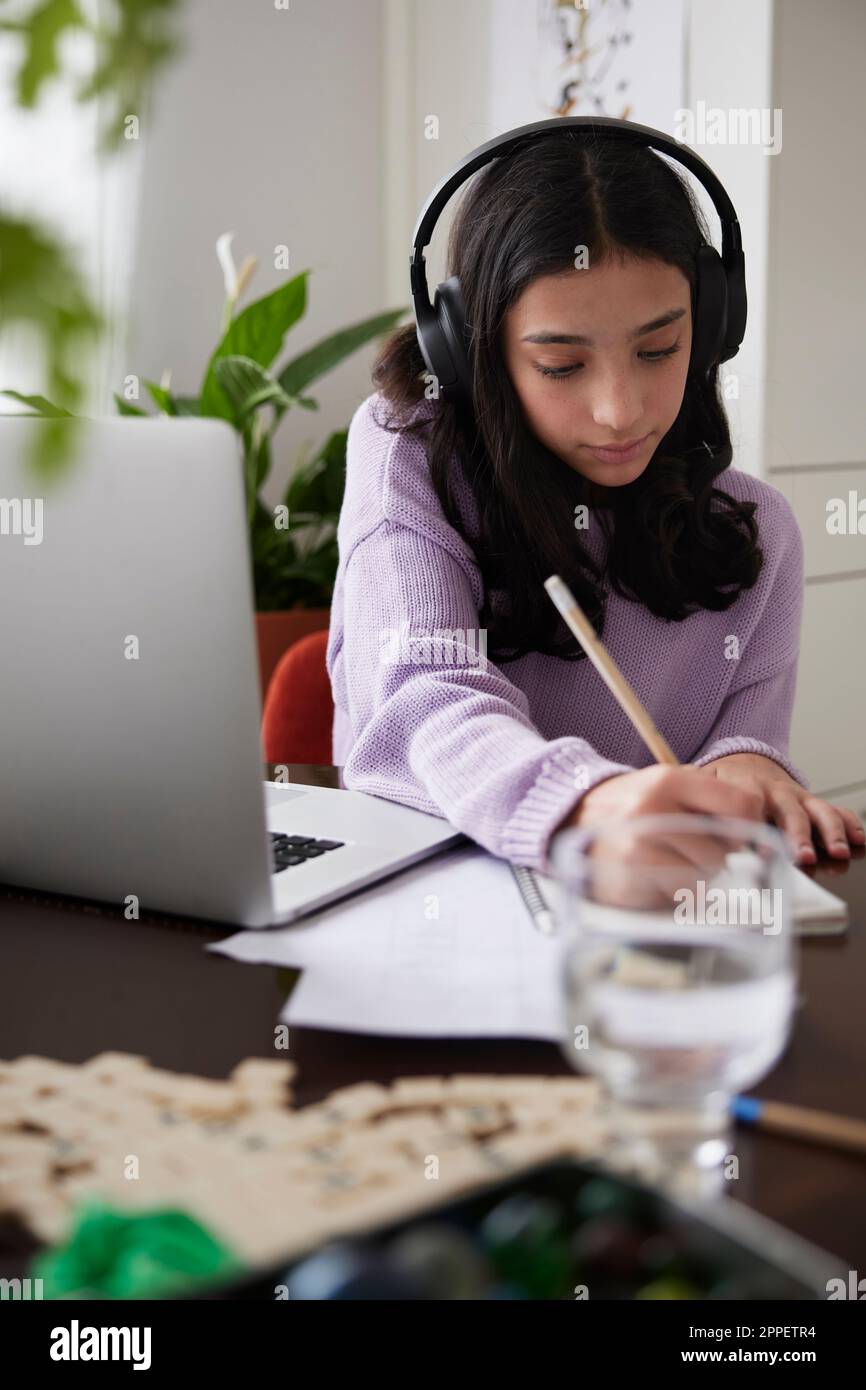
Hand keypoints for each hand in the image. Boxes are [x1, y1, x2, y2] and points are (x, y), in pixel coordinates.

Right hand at [553, 764, 768, 906]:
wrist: (569, 819)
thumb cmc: (629, 804)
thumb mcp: (664, 783)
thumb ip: (708, 798)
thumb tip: (756, 829)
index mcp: (668, 780)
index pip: (740, 804)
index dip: (749, 824)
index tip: (738, 834)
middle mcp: (652, 809)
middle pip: (723, 849)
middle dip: (714, 855)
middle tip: (689, 848)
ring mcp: (637, 846)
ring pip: (703, 876)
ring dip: (694, 875)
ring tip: (668, 860)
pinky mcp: (628, 878)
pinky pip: (678, 895)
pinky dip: (674, 891)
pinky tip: (654, 875)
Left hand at [701, 753, 865, 865]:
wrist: (741, 760)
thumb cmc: (719, 782)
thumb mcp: (701, 785)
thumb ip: (697, 801)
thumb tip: (683, 824)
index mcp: (745, 785)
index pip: (750, 803)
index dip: (756, 827)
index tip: (760, 851)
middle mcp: (774, 790)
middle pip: (789, 810)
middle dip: (799, 834)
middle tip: (803, 856)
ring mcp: (795, 795)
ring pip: (817, 810)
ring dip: (829, 831)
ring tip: (839, 851)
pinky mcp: (810, 801)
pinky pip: (834, 809)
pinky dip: (849, 822)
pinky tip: (859, 838)